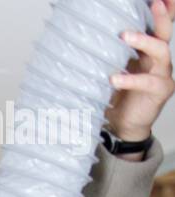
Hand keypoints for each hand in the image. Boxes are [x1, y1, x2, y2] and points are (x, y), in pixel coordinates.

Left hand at [107, 0, 174, 141]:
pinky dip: (130, 79)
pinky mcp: (161, 90)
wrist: (123, 125)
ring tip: (124, 36)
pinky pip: (148, 81)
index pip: (157, 26)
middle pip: (165, 32)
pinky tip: (115, 79)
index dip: (163, 10)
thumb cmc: (118, 95)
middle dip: (161, 16)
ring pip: (161, 51)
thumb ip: (110, 53)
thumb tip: (90, 33)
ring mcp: (163, 74)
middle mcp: (159, 59)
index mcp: (148, 50)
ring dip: (143, 41)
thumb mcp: (113, 68)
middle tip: (154, 3)